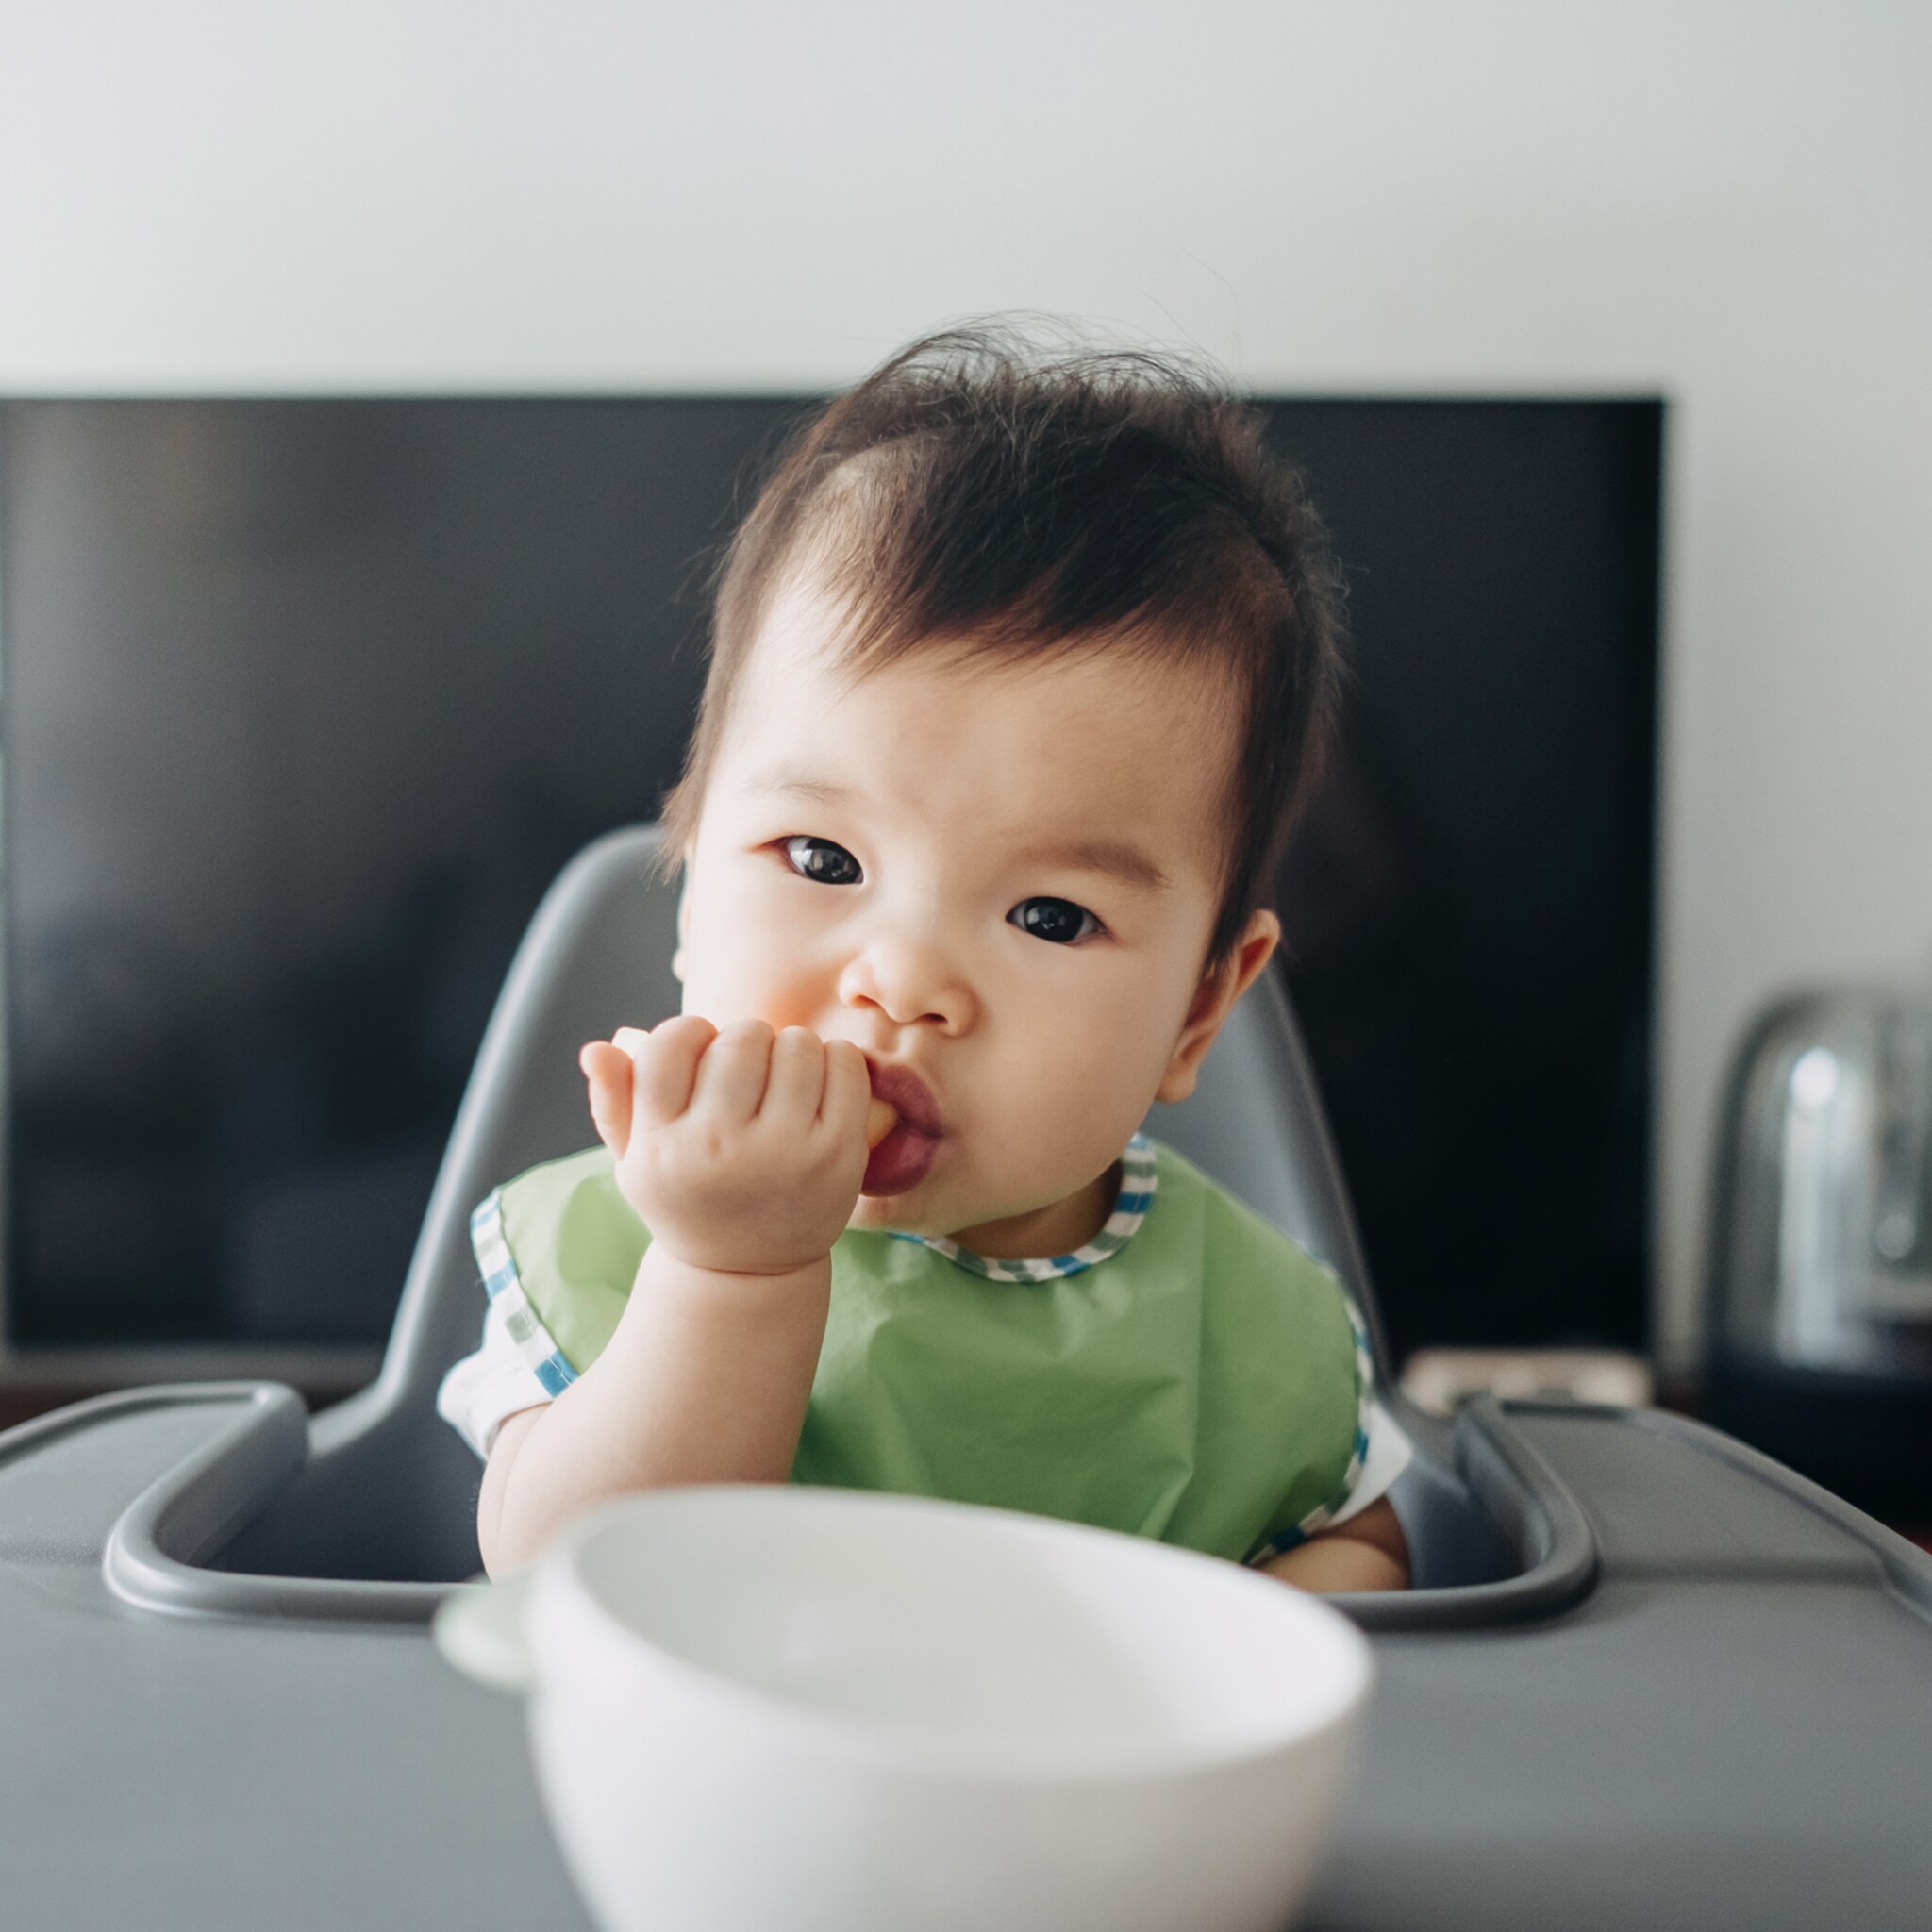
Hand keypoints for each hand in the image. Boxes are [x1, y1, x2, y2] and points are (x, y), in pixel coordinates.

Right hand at [578, 1017, 873, 1276]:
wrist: (748, 1273)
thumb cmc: (688, 1199)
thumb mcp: (635, 1163)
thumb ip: (613, 1101)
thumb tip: (597, 1047)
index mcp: (661, 1147)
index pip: (670, 1045)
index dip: (688, 1033)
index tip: (700, 1052)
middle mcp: (720, 1150)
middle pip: (740, 1038)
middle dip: (745, 1040)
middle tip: (747, 1068)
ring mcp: (784, 1153)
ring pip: (797, 1044)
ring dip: (791, 1047)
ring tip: (782, 1075)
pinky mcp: (838, 1155)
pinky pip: (847, 1066)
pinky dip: (838, 1059)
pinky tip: (820, 1081)